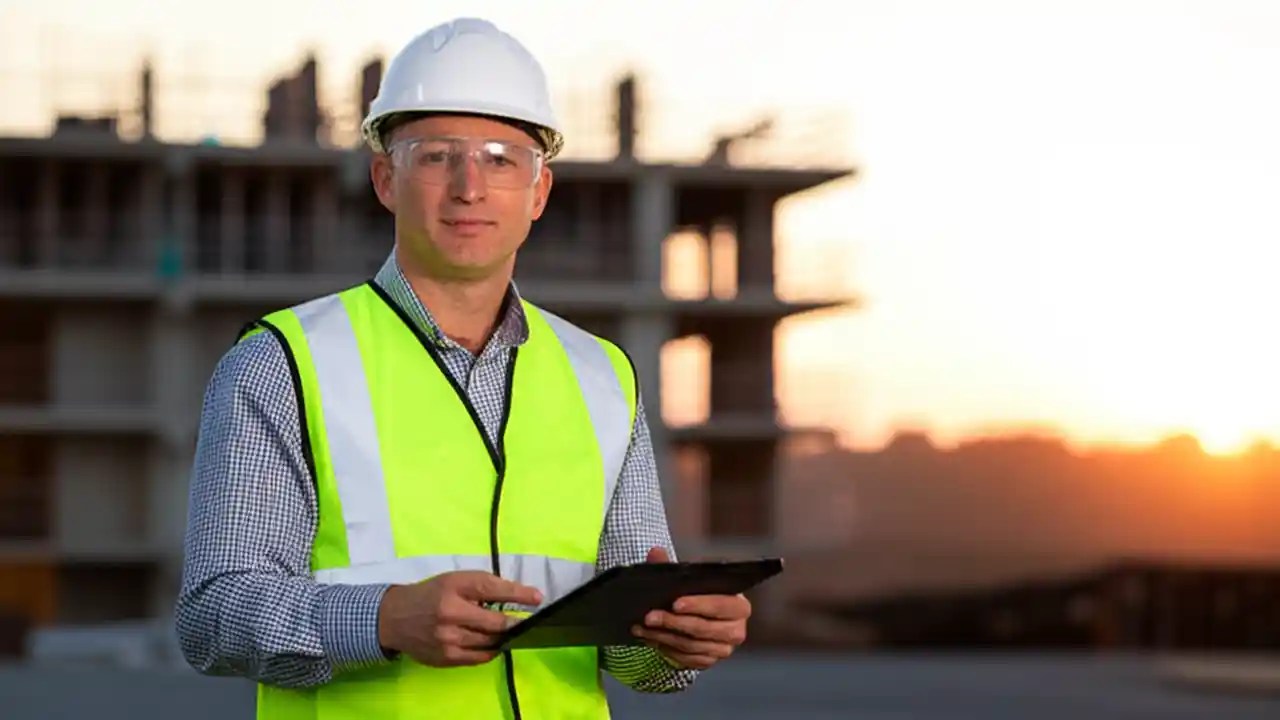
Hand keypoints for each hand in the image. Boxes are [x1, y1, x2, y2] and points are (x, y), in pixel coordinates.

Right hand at [377, 570, 542, 666]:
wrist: (393, 618)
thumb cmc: (430, 594)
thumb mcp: (454, 580)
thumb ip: (482, 585)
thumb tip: (516, 595)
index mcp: (453, 588)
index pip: (492, 589)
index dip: (519, 594)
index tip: (537, 598)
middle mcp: (450, 613)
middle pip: (495, 622)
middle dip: (513, 622)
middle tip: (525, 621)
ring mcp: (448, 639)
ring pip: (490, 642)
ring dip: (502, 637)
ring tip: (507, 631)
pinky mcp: (446, 658)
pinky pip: (480, 657)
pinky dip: (491, 650)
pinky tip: (493, 643)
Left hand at [631, 547, 751, 669]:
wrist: (700, 618)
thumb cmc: (697, 595)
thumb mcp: (686, 579)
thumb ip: (670, 564)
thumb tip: (655, 552)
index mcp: (739, 605)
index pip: (721, 606)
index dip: (698, 605)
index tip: (675, 603)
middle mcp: (736, 630)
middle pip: (703, 629)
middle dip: (673, 622)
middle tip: (649, 616)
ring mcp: (723, 649)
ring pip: (690, 645)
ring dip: (663, 636)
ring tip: (642, 627)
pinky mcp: (708, 662)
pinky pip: (685, 659)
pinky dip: (665, 648)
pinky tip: (649, 638)